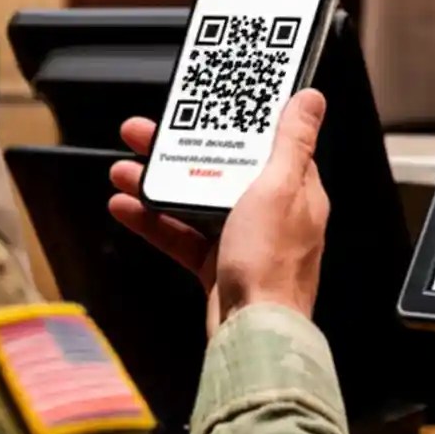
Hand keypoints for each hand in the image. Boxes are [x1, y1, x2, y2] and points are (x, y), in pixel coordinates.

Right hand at [108, 90, 330, 336]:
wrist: (251, 334)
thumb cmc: (271, 263)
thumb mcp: (280, 187)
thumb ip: (292, 141)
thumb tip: (311, 99)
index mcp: (295, 190)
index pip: (266, 143)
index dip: (235, 122)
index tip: (206, 104)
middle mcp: (271, 213)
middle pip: (222, 169)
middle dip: (180, 150)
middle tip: (144, 132)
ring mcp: (243, 240)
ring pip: (195, 201)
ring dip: (158, 183)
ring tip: (123, 169)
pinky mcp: (217, 266)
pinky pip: (181, 236)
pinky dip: (153, 221)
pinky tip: (125, 208)